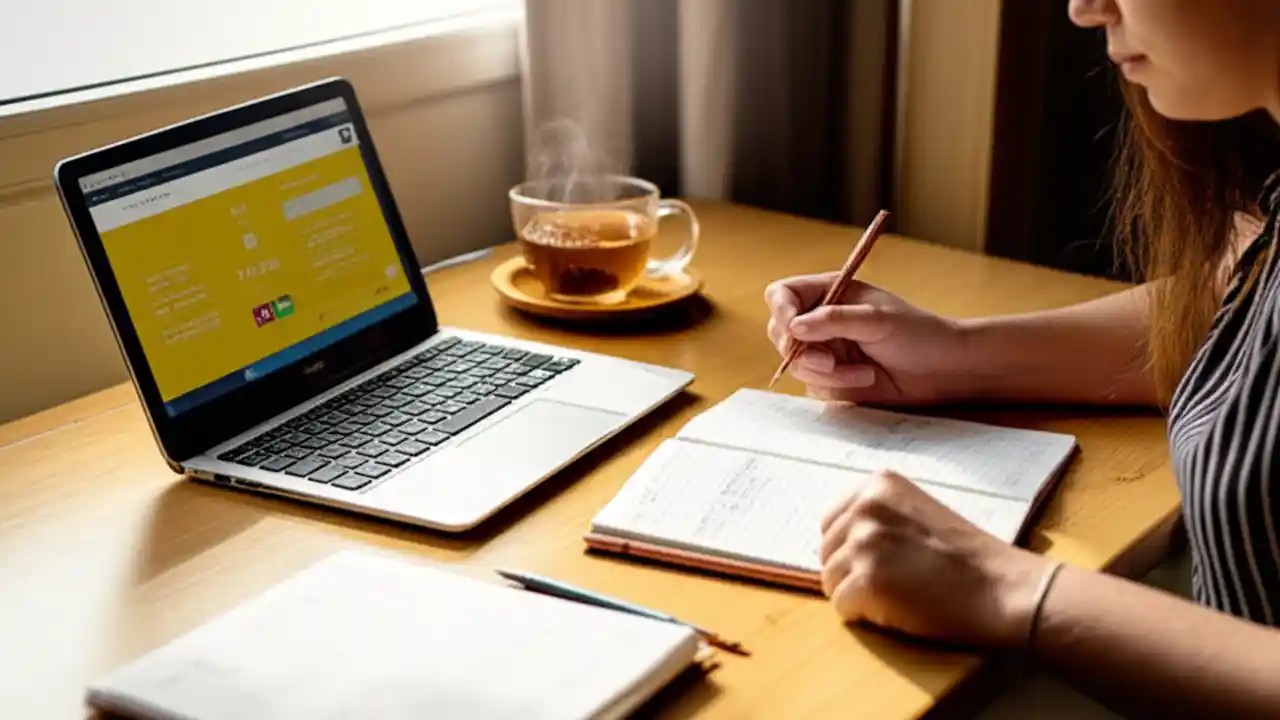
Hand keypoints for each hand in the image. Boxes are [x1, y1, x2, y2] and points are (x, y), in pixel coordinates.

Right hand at [764, 273, 971, 404]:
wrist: (943, 370)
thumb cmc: (918, 334)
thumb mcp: (877, 320)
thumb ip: (834, 320)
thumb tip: (794, 326)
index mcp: (829, 293)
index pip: (782, 294)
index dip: (781, 310)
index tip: (794, 328)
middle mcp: (821, 321)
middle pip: (779, 332)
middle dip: (801, 351)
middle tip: (829, 361)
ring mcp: (824, 349)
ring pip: (795, 364)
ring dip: (825, 372)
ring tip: (863, 373)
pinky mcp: (831, 377)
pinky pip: (812, 385)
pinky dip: (835, 385)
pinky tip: (866, 379)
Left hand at [819, 470, 1050, 647]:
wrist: (1002, 588)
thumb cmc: (969, 557)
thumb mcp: (918, 512)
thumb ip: (879, 517)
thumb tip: (838, 540)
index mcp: (878, 484)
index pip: (831, 521)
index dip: (851, 548)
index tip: (884, 560)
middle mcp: (865, 507)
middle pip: (825, 550)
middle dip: (850, 570)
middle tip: (894, 582)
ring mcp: (863, 543)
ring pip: (829, 580)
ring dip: (856, 594)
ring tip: (898, 595)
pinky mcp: (866, 581)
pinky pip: (841, 606)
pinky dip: (863, 615)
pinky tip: (897, 611)